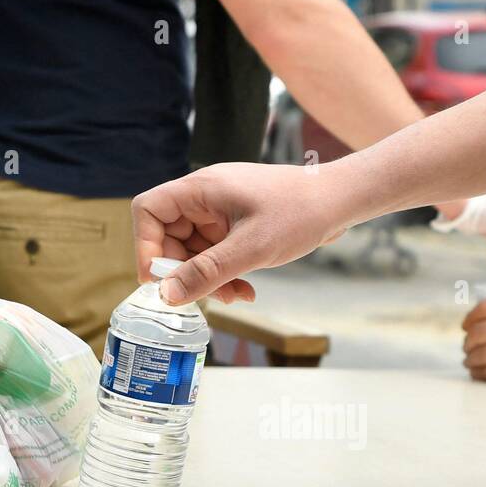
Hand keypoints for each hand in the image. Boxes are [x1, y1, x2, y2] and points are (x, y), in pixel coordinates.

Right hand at [132, 161, 353, 304]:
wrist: (340, 201)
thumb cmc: (300, 213)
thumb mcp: (250, 249)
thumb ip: (206, 273)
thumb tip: (167, 295)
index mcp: (201, 189)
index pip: (149, 210)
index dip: (145, 245)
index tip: (157, 280)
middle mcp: (206, 196)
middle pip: (169, 235)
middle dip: (184, 271)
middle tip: (202, 297)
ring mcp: (222, 210)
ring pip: (195, 249)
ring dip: (208, 278)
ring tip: (235, 296)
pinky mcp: (238, 224)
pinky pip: (217, 252)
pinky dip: (225, 273)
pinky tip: (246, 290)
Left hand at [462, 296, 485, 389]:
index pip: (484, 308)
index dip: (471, 318)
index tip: (466, 325)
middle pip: (476, 332)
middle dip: (469, 341)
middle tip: (468, 346)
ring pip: (477, 353)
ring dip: (471, 358)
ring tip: (470, 361)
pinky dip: (478, 373)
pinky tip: (478, 373)